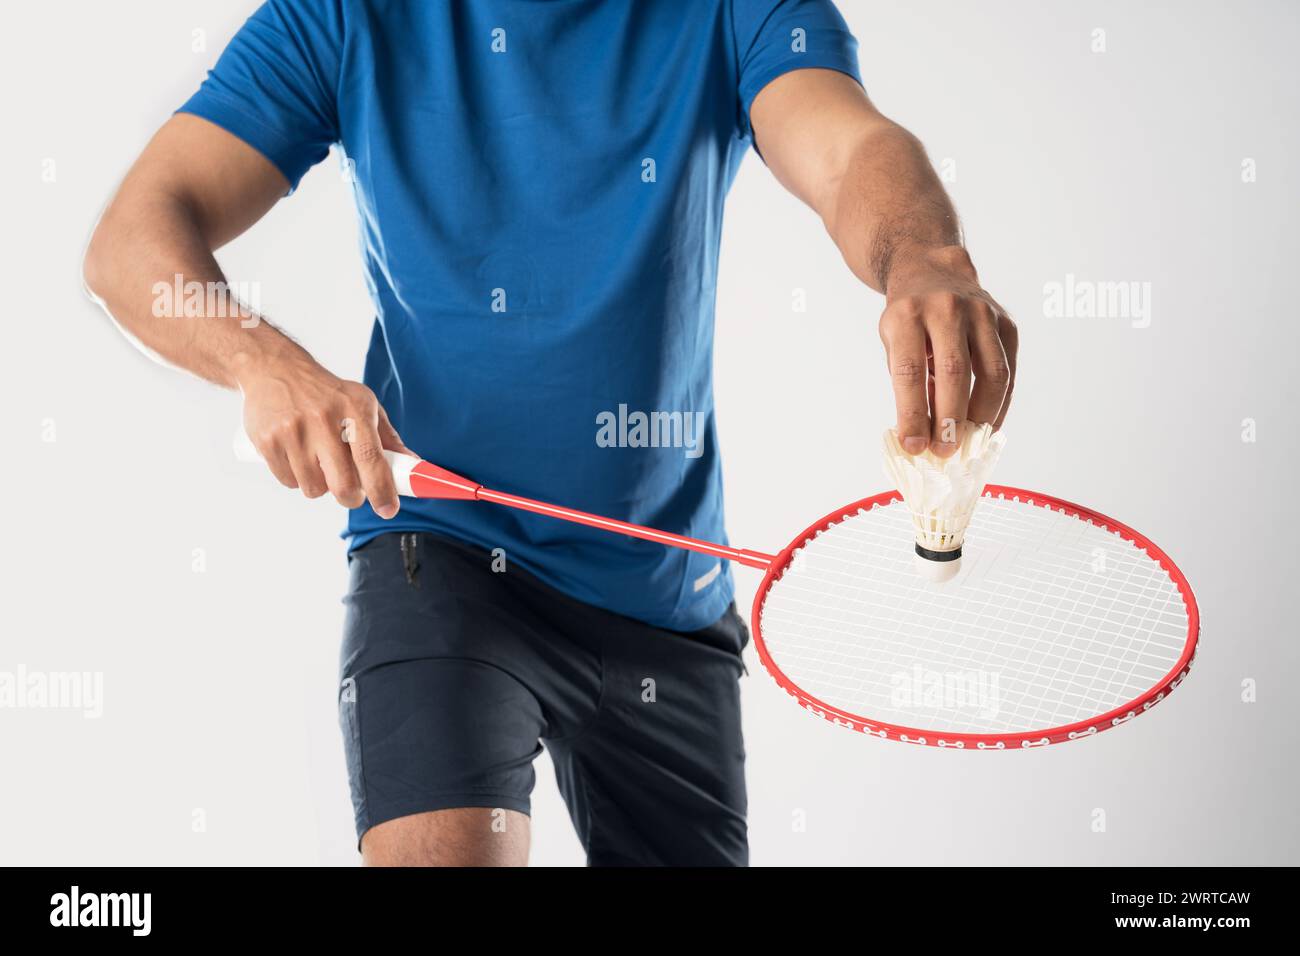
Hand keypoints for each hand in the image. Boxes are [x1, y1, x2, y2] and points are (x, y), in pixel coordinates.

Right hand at [237, 350, 411, 517]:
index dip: (381, 490)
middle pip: (343, 485)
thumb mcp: (363, 404)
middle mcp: (324, 420)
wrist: (276, 369)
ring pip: (314, 488)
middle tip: (351, 491)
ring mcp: (293, 431)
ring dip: (320, 485)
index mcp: (354, 409)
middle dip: (350, 497)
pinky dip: (297, 478)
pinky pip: (289, 482)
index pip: (371, 459)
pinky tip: (297, 455)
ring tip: (318, 461)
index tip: (388, 509)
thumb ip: (388, 438)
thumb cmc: (328, 394)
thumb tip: (412, 465)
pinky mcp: (268, 441)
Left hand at [878, 245, 1016, 456]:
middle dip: (950, 420)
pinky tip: (988, 425)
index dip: (912, 413)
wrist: (933, 269)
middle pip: (953, 373)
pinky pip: (1008, 370)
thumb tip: (924, 435)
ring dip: (982, 416)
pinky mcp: (1006, 322)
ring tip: (969, 444)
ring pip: (992, 373)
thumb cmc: (908, 318)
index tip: (913, 446)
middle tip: (944, 452)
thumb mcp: (894, 342)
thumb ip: (909, 384)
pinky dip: (1000, 404)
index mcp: (907, 315)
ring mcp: (982, 313)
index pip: (910, 371)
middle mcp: (947, 309)